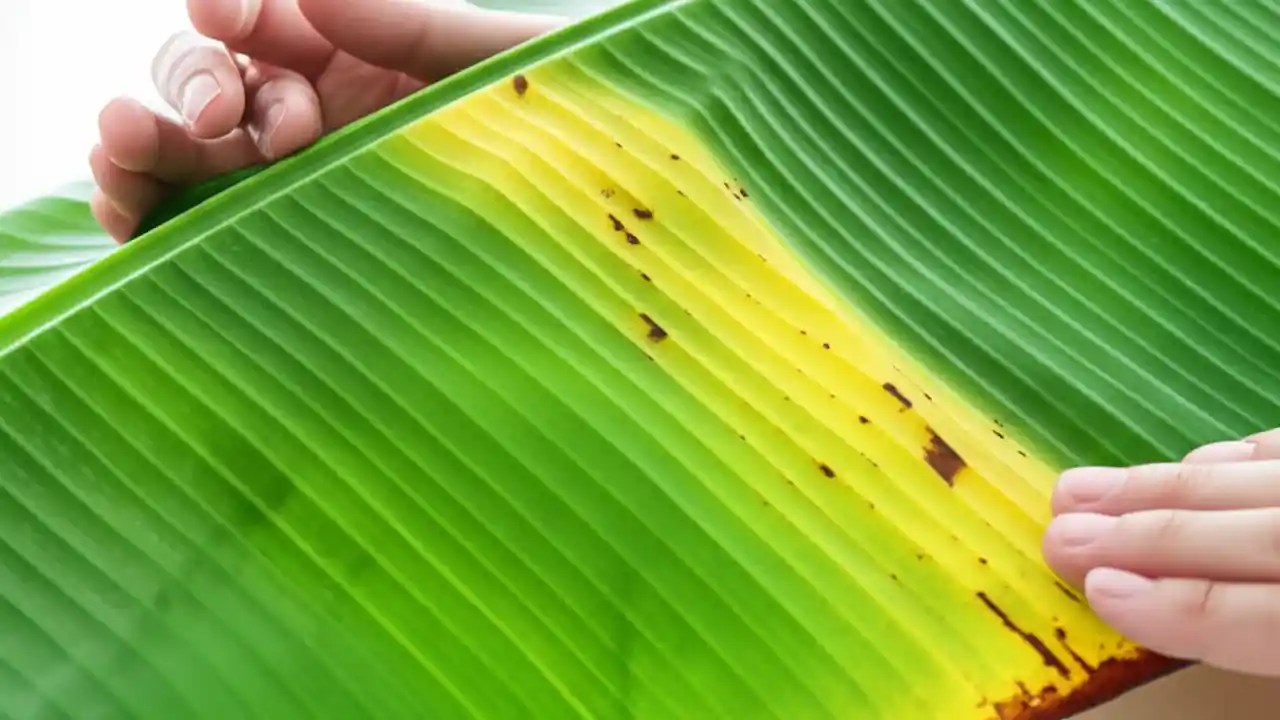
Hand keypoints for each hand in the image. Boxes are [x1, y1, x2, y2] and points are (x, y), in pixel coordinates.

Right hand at [89, 0, 560, 241]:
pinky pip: (199, 223)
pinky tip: (131, 216)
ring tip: (120, 146)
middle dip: (194, 83)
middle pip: (207, 77)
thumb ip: (409, 24)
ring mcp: (294, 179)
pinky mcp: (288, 243)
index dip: (228, 7)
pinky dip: (151, 212)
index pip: (258, 18)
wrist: (596, 233)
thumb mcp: (494, 67)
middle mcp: (312, 109)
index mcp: (352, 51)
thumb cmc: (561, 135)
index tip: (231, 13)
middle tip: (227, 117)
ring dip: (143, 138)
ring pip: (185, 146)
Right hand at [1044, 429, 1279, 676]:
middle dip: (1144, 537)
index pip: (1260, 617)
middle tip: (1059, 538)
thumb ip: (1250, 638)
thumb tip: (1129, 603)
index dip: (1179, 607)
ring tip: (1081, 491)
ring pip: (1259, 484)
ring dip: (1161, 488)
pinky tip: (1188, 464)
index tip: (1096, 588)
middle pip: (1258, 539)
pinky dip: (1235, 458)